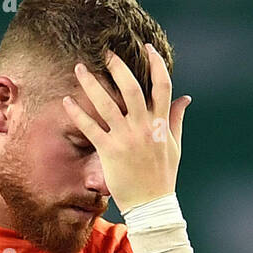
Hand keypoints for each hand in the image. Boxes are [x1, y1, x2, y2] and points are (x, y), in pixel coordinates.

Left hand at [61, 43, 192, 214]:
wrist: (151, 204)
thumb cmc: (163, 175)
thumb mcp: (174, 146)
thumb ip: (176, 119)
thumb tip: (185, 98)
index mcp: (161, 123)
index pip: (162, 86)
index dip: (156, 64)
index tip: (147, 48)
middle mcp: (144, 127)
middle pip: (131, 88)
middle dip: (118, 67)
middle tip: (105, 52)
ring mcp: (126, 138)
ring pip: (106, 103)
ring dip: (91, 84)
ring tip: (79, 68)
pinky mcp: (109, 151)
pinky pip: (90, 127)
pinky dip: (77, 113)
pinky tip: (66, 101)